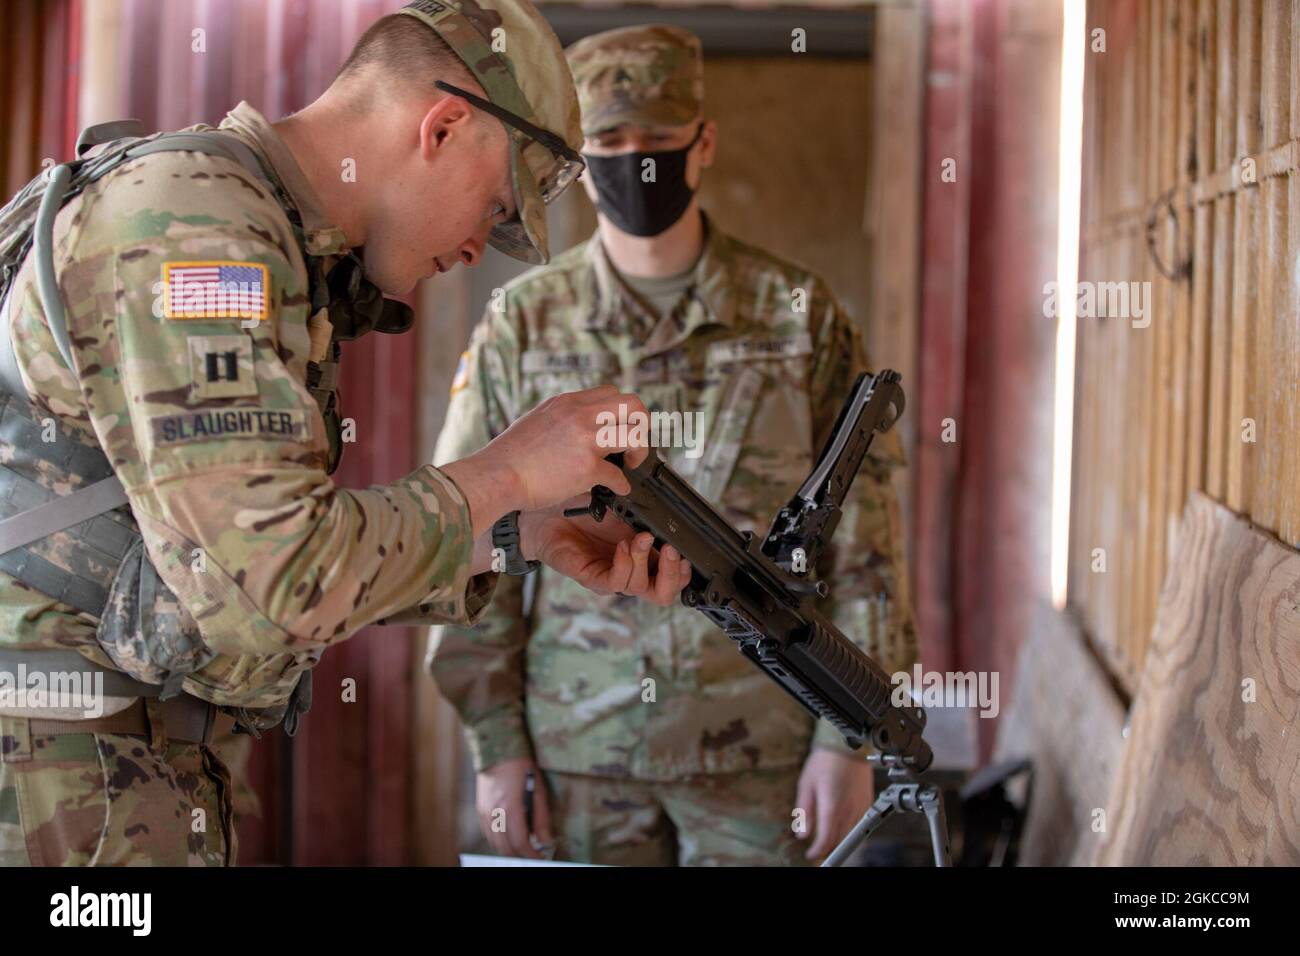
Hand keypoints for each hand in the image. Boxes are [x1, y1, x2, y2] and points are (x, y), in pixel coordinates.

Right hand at [444, 386, 650, 532]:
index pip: (612, 393)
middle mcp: (581, 415)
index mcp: (569, 403)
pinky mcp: (586, 467)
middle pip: (634, 404)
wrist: (496, 475)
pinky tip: (617, 490)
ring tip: (630, 465)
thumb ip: (563, 419)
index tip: (620, 429)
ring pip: (635, 434)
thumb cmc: (510, 455)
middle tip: (633, 445)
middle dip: (641, 425)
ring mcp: (586, 439)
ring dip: (639, 452)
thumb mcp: (538, 419)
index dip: (622, 412)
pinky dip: (622, 486)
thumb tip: (581, 430)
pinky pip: (618, 475)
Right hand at [475, 758, 552, 858]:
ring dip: (509, 849)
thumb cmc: (521, 766)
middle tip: (533, 853)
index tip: (540, 858)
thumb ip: (541, 818)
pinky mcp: (479, 809)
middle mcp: (494, 813)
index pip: (520, 842)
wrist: (497, 748)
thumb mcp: (538, 790)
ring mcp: (484, 812)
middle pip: (505, 847)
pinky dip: (499, 840)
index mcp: (510, 807)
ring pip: (495, 843)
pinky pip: (488, 833)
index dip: (531, 854)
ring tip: (523, 845)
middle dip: (520, 855)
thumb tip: (546, 840)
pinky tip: (510, 835)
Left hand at [521, 504, 692, 604]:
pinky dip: (625, 565)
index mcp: (644, 554)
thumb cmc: (581, 506)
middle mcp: (632, 569)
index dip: (685, 569)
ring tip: (639, 537)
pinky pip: (616, 583)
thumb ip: (645, 511)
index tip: (686, 549)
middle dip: (673, 574)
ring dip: (645, 560)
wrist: (547, 511)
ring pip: (643, 589)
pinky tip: (622, 546)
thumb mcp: (622, 505)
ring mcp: (613, 576)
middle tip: (671, 551)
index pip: (674, 574)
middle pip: (665, 592)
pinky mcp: (593, 578)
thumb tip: (670, 507)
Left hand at [794, 748, 875, 859]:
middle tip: (817, 849)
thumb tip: (803, 833)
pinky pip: (860, 822)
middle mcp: (848, 810)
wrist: (846, 744)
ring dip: (839, 839)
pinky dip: (850, 828)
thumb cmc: (825, 760)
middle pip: (839, 840)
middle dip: (828, 848)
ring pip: (851, 833)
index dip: (817, 851)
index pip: (826, 840)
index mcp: (832, 807)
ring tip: (828, 838)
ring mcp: (860, 806)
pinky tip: (841, 824)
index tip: (811, 854)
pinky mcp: (867, 801)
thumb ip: (805, 812)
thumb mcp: (806, 785)